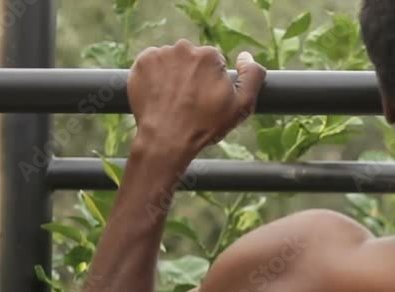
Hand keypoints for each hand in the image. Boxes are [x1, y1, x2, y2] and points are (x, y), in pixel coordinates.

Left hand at [128, 39, 266, 161]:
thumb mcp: (242, 106)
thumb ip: (252, 76)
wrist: (166, 139)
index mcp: (209, 55)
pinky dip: (156, 77)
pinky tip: (161, 95)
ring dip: (174, 76)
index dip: (213, 82)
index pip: (214, 62)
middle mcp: (183, 48)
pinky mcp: (141, 63)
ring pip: (173, 62)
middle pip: (192, 60)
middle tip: (191, 101)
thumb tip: (246, 56)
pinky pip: (153, 65)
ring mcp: (160, 55)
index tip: (207, 98)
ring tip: (175, 100)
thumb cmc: (205, 125)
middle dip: (193, 76)